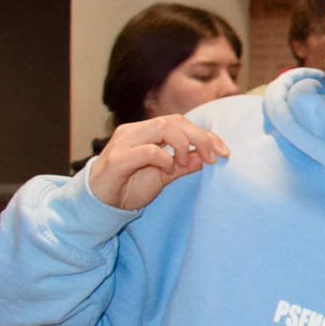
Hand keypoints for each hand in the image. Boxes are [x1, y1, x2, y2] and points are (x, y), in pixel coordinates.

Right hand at [87, 115, 228, 210]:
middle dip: (200, 137)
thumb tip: (204, 158)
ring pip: (162, 127)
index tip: (224, 152)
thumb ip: (182, 166)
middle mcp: (135, 131)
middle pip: (175, 120)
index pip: (181, 122)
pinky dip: (164, 157)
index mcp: (146, 132)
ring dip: (182, 144)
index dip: (205, 135)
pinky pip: (146, 150)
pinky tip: (168, 168)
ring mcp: (124, 142)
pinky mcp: (117, 159)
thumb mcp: (162, 176)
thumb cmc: (128, 187)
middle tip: (214, 157)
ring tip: (184, 164)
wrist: (100, 204)